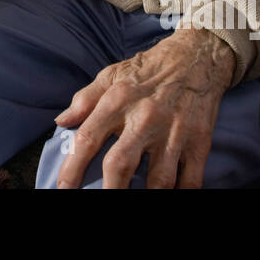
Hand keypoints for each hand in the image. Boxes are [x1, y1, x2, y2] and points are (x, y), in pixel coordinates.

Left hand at [53, 29, 234, 188]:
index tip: (63, 187)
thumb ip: (84, 100)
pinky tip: (167, 197)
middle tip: (99, 202)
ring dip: (145, 197)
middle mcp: (145, 118)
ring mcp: (174, 132)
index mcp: (118, 100)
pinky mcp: (199, 142)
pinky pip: (191, 180)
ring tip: (133, 202)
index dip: (72, 167)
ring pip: (158, 180)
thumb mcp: (111, 75)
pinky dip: (181, 194)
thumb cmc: (147, 70)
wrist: (196, 58)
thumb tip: (61, 122)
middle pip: (120, 164)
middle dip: (108, 191)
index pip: (88, 138)